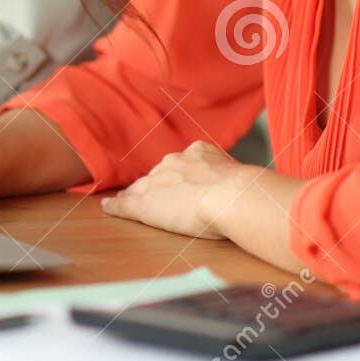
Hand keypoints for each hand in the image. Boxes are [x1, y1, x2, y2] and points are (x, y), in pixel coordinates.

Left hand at [100, 141, 253, 239]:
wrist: (232, 196)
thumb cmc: (246, 192)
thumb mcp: (242, 177)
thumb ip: (234, 179)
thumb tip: (249, 187)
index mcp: (199, 153)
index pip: (181, 165)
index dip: (178, 176)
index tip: (178, 184)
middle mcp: (175, 162)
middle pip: (159, 174)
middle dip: (157, 184)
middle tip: (157, 197)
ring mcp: (158, 181)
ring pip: (141, 187)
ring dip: (135, 194)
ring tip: (126, 200)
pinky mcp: (145, 203)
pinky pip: (126, 203)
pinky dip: (117, 206)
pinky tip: (109, 207)